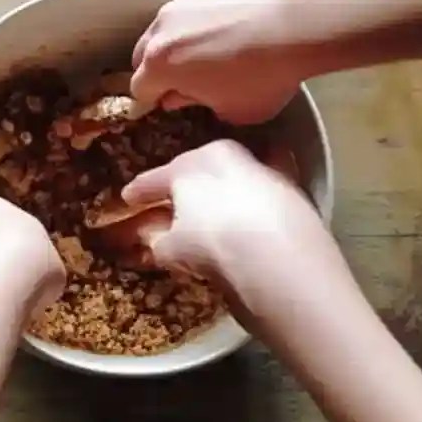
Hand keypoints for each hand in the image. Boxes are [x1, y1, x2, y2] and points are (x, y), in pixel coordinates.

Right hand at [119, 140, 348, 327]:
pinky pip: (264, 191)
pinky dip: (253, 199)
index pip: (153, 179)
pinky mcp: (294, 190)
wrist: (283, 265)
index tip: (127, 198)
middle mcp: (226, 156)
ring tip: (210, 212)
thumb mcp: (172, 250)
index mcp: (188, 164)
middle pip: (195, 169)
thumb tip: (149, 236)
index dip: (137, 191)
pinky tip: (250, 213)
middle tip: (170, 203)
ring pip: (231, 176)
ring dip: (219, 190)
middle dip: (183, 184)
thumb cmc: (214, 249)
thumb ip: (155, 240)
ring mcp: (263, 171)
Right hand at [131, 0, 304, 124]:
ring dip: (184, 34)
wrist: (300, 21)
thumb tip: (181, 96)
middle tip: (189, 76)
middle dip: (159, 65)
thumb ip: (198, 105)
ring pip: (174, 20)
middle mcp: (163, 25)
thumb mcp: (233, 111)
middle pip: (145, 50)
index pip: (140, 88)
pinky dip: (216, 9)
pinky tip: (245, 18)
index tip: (170, 104)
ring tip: (220, 43)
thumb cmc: (262, 76)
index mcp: (159, 64)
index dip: (153, 100)